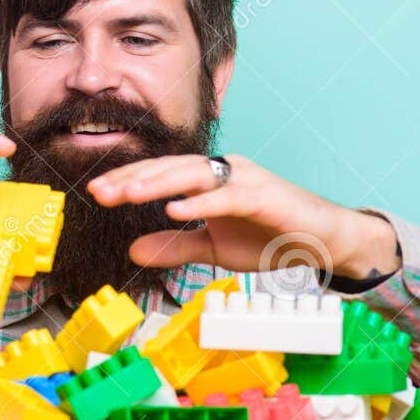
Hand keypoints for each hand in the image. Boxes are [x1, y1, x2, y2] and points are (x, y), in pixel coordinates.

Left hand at [86, 154, 400, 282]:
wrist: (322, 242)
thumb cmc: (270, 237)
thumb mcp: (213, 248)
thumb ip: (175, 247)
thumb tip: (133, 251)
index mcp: (210, 178)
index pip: (160, 174)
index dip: (128, 181)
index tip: (97, 192)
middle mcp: (224, 170)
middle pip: (170, 168)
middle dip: (133, 180)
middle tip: (100, 193)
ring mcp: (245, 179)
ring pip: (194, 174)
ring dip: (158, 183)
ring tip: (128, 194)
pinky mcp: (264, 195)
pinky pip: (226, 196)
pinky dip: (200, 202)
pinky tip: (174, 210)